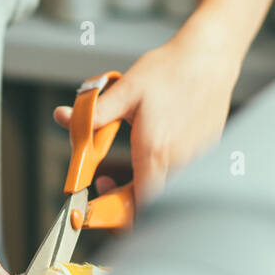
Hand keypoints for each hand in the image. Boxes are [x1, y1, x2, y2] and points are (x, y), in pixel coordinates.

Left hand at [52, 33, 238, 205]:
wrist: (209, 58)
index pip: (138, 207)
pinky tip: (150, 158)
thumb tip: (66, 118)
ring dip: (140, 193)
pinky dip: (159, 180)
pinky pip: (179, 181)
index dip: (115, 216)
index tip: (96, 207)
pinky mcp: (204, 156)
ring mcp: (195, 162)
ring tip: (122, 175)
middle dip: (121, 206)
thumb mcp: (125, 89)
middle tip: (104, 187)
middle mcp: (179, 162)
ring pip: (165, 196)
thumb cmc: (172, 71)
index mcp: (155, 151)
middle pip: (151, 208)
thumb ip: (94, 112)